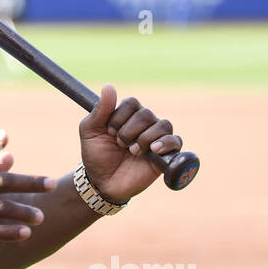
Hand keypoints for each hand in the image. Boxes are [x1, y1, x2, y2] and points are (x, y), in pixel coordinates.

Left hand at [78, 84, 181, 203]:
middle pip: (146, 114)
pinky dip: (166, 143)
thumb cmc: (96, 156)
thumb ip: (100, 110)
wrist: (102, 182)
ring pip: (162, 125)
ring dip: (144, 138)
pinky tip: (153, 149)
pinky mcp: (165, 155)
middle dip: (129, 131)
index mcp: (127, 115)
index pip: (132, 103)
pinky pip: (176, 141)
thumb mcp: (90, 131)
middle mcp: (143, 124)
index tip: (109, 132)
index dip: (120, 117)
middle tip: (120, 144)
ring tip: (132, 151)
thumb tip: (109, 86)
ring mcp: (155, 138)